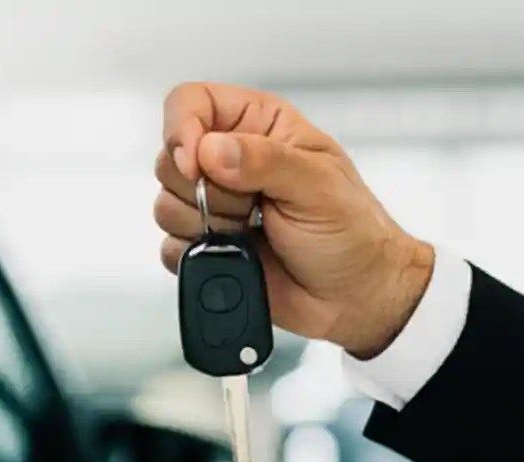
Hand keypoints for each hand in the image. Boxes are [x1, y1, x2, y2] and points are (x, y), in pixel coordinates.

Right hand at [153, 82, 435, 358]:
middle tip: (251, 205)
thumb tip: (211, 150)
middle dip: (204, 189)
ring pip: (166, 204)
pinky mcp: (208, 246)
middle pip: (171, 158)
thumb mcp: (318, 186)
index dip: (183, 130)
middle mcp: (232, 160)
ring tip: (253, 230)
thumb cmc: (354, 234)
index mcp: (260, 125)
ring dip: (207, 225)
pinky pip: (172, 247)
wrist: (356, 296)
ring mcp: (217, 205)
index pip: (193, 102)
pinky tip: (241, 254)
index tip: (198, 164)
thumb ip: (264, 161)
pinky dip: (201, 255)